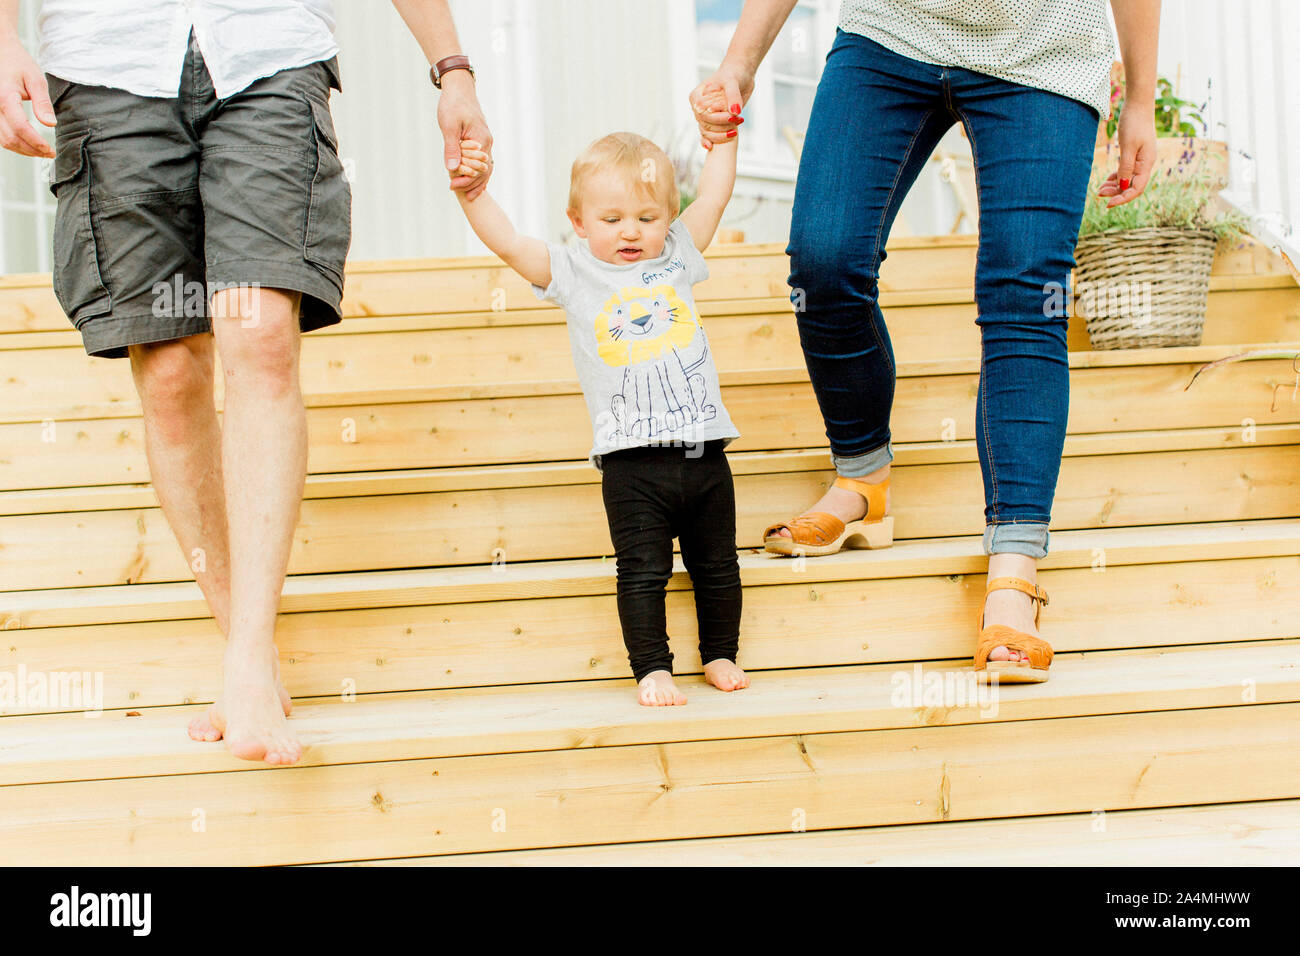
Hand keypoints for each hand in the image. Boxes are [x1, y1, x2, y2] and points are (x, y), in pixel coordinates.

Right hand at [0, 32, 54, 157]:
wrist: (1, 52)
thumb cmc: (18, 63)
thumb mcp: (36, 79)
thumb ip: (43, 102)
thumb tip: (50, 124)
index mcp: (4, 96)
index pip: (20, 127)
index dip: (35, 142)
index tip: (50, 149)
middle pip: (10, 138)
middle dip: (31, 150)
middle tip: (49, 153)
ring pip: (3, 140)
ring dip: (22, 150)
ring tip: (41, 151)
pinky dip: (14, 143)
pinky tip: (28, 144)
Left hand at [436, 71, 491, 198]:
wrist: (459, 88)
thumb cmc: (453, 104)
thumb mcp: (449, 126)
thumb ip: (452, 148)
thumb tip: (452, 169)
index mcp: (481, 141)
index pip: (477, 169)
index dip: (465, 180)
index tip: (452, 187)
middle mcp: (487, 143)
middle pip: (484, 171)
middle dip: (472, 184)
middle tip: (459, 194)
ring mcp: (485, 141)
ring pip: (485, 167)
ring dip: (477, 180)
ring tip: (468, 193)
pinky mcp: (481, 138)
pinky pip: (482, 160)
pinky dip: (478, 171)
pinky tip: (471, 177)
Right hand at [689, 64, 750, 150]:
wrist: (740, 76)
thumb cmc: (733, 75)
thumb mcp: (732, 82)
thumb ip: (733, 96)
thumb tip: (734, 111)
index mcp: (696, 97)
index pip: (703, 114)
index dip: (717, 118)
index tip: (733, 115)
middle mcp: (697, 108)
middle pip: (705, 124)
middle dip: (722, 126)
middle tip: (739, 120)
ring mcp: (705, 116)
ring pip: (707, 132)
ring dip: (721, 134)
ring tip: (736, 128)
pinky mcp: (713, 122)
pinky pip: (708, 135)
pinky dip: (711, 141)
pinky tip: (711, 147)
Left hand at [1098, 100, 1155, 206]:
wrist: (1138, 105)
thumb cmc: (1134, 123)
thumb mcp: (1128, 146)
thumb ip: (1126, 167)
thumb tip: (1123, 185)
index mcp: (1147, 163)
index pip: (1137, 188)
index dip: (1123, 198)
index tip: (1109, 204)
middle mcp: (1145, 163)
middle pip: (1132, 186)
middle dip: (1116, 193)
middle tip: (1099, 194)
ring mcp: (1140, 159)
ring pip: (1128, 179)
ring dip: (1114, 186)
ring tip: (1100, 190)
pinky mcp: (1134, 154)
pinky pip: (1126, 171)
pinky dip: (1116, 177)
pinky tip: (1106, 181)